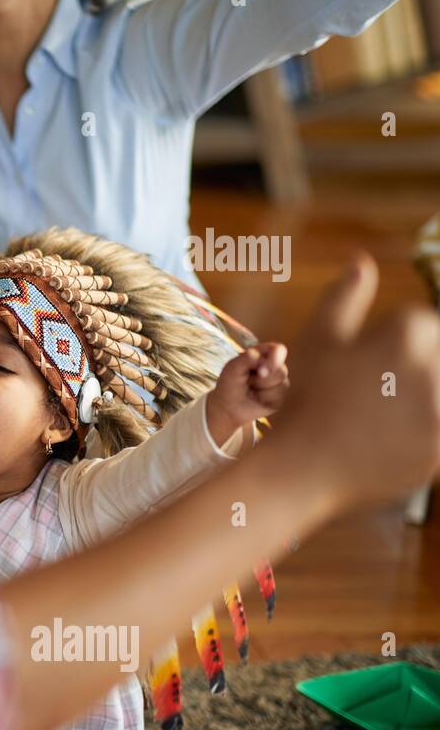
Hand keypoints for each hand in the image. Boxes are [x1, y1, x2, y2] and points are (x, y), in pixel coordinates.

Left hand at [206, 341, 288, 438]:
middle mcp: (273, 366)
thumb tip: (255, 354)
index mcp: (261, 354)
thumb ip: (244, 359)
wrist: (228, 408)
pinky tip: (257, 399)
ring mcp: (277, 381)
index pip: (277, 350)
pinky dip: (265, 398)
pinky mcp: (279, 396)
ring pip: (282, 383)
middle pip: (281, 370)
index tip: (262, 370)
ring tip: (250, 390)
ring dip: (262, 389)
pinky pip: (280, 396)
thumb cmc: (229, 385)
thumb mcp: (232, 369)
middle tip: (248, 382)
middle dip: (262, 379)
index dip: (276, 357)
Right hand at [274, 253, 439, 510]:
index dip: (394, 347)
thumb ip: (345, 297)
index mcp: (409, 330)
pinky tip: (394, 439)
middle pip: (439, 356)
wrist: (303, 468)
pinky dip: (426, 428)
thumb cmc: (307, 399)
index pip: (425, 325)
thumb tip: (362, 262)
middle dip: (416, 371)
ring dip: (423, 397)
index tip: (369, 371)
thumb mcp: (319, 340)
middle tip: (377, 397)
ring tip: (386, 417)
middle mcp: (435, 363)